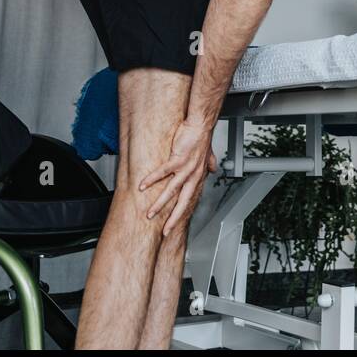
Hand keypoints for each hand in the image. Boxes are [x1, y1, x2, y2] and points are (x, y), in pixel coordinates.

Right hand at [139, 119, 219, 235]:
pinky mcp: (178, 159)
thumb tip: (214, 169)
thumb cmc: (202, 138)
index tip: (175, 224)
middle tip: (165, 231)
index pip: (190, 200)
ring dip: (159, 204)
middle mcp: (193, 176)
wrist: (201, 125)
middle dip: (173, 218)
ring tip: (149, 213)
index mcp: (198, 177)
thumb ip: (210, 163)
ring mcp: (186, 168)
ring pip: (171, 191)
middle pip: (183, 203)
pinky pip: (163, 172)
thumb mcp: (209, 154)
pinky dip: (152, 179)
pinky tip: (142, 186)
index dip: (182, 213)